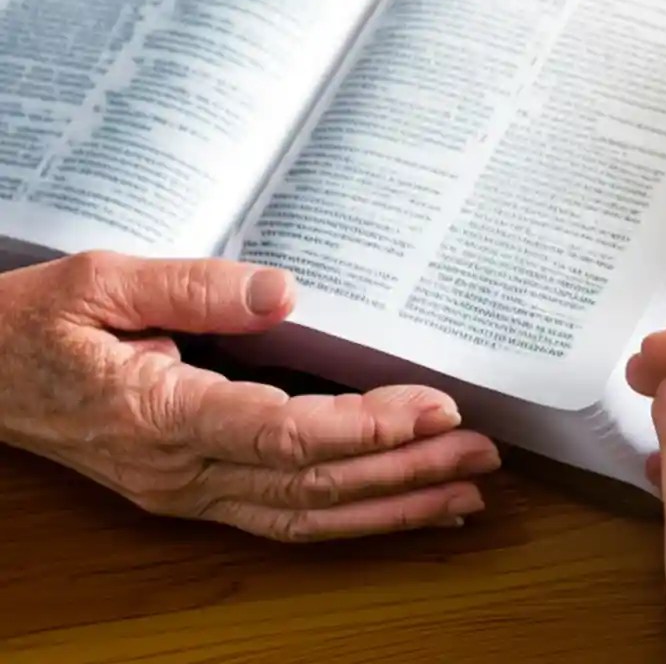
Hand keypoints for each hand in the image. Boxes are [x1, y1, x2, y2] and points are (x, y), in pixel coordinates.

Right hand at [0, 252, 499, 541]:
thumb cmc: (31, 324)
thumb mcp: (97, 281)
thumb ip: (191, 286)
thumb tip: (285, 291)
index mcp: (157, 413)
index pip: (282, 433)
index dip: (364, 426)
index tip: (434, 408)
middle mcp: (180, 470)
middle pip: (313, 482)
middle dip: (405, 470)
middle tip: (484, 451)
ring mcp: (188, 492)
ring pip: (308, 514)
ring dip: (392, 505)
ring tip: (467, 489)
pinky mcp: (195, 495)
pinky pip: (285, 518)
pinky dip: (352, 519)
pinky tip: (404, 508)